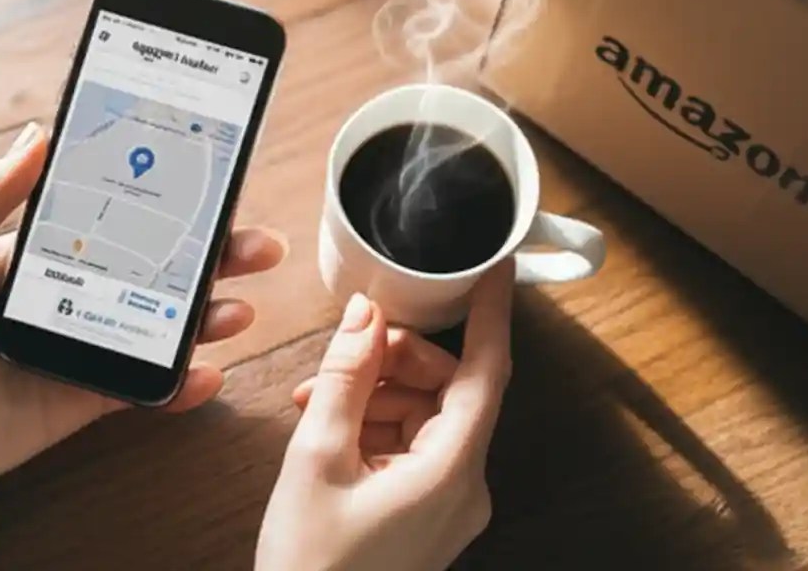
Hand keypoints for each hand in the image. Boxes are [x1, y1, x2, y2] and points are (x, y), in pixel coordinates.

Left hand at [0, 123, 285, 508]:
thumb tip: (39, 132)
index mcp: (36, 256)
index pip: (117, 222)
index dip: (167, 208)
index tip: (213, 188)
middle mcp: (67, 298)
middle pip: (155, 272)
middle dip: (213, 260)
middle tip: (260, 248)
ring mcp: (78, 351)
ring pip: (160, 328)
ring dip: (207, 318)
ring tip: (239, 310)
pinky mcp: (81, 403)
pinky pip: (141, 390)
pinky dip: (180, 387)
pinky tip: (209, 375)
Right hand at [256, 262, 513, 570]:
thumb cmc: (313, 567)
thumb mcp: (317, 458)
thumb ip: (345, 378)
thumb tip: (365, 315)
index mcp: (453, 470)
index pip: (488, 371)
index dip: (492, 313)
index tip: (494, 266)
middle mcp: (466, 486)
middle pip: (449, 390)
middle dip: (397, 360)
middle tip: (345, 354)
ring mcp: (449, 503)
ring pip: (426, 415)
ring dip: (376, 394)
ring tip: (318, 400)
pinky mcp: (427, 513)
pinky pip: (413, 446)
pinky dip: (376, 426)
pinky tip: (331, 425)